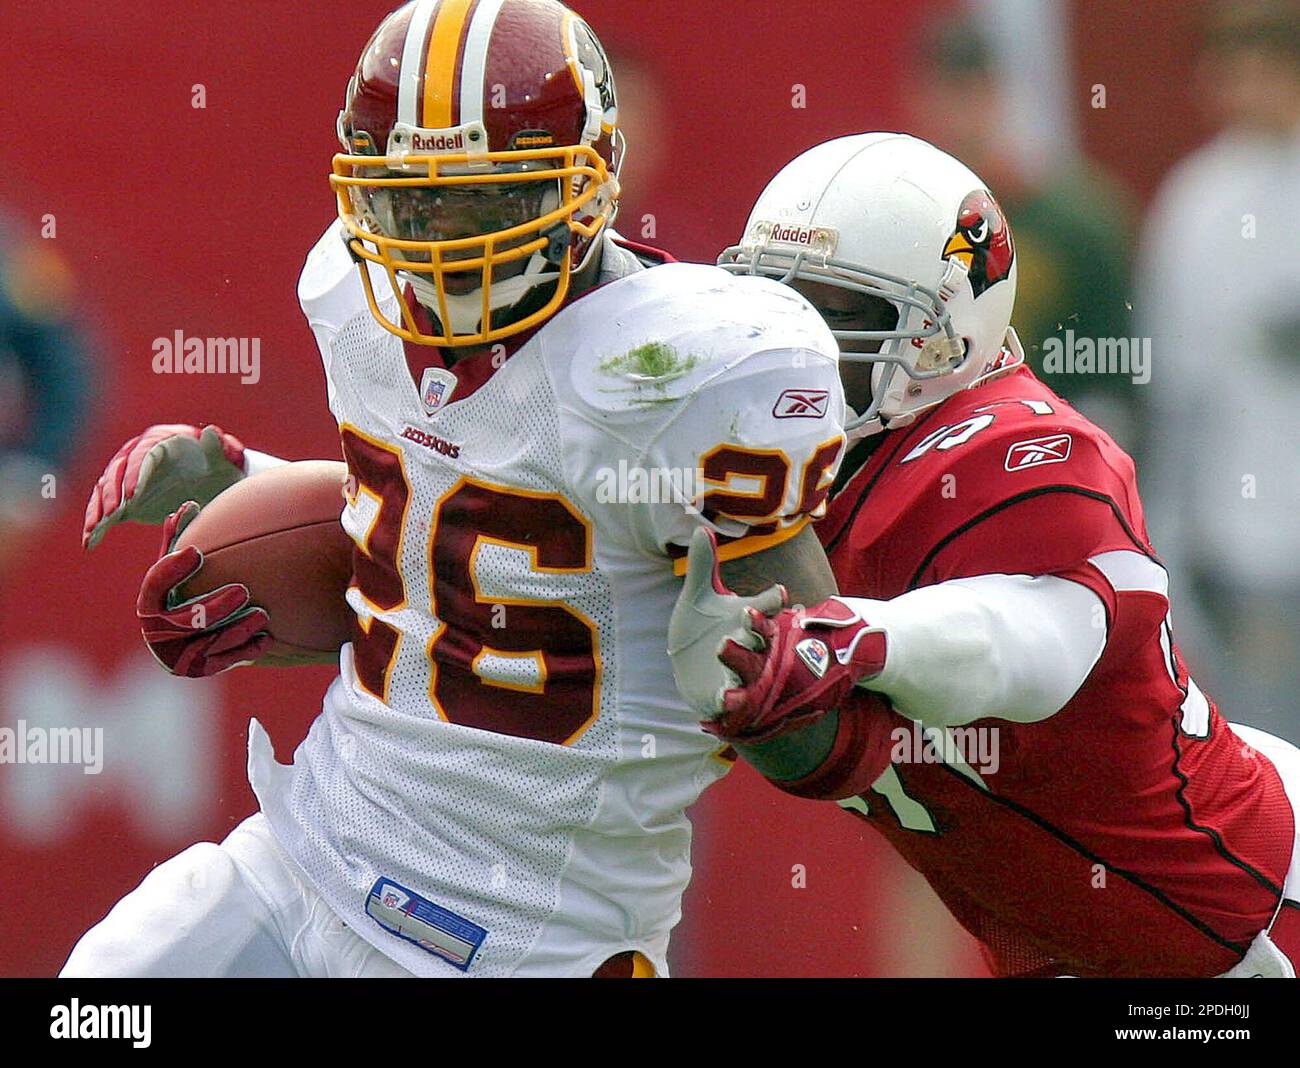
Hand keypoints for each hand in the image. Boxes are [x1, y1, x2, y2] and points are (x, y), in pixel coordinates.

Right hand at [83, 424, 246, 548]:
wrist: (217, 482)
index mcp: (163, 440)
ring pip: (106, 489)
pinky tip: (90, 541)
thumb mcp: (228, 459)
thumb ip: (222, 447)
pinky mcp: (125, 497)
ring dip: (98, 510)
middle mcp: (140, 453)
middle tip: (112, 515)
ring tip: (94, 531)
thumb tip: (209, 433)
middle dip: (113, 493)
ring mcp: (129, 475)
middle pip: (118, 470)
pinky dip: (97, 523)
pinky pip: (106, 508)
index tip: (132, 496)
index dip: (136, 475)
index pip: (143, 455)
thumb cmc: (224, 467)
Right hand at [137, 502, 271, 676]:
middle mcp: (159, 633)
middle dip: (214, 606)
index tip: (196, 551)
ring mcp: (179, 655)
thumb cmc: (186, 592)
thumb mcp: (179, 568)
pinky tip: (267, 638)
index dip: (172, 569)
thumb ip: (179, 541)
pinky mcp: (201, 669)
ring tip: (263, 614)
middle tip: (243, 591)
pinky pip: (224, 663)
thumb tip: (187, 506)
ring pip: (208, 645)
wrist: (191, 637)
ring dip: (236, 630)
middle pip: (185, 620)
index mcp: (150, 604)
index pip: (154, 585)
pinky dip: (245, 651)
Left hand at [670, 527, 886, 743]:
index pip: (766, 608)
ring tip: (723, 645)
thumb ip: (703, 566)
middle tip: (747, 614)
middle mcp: (752, 647)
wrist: (691, 672)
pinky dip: (730, 699)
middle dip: (757, 627)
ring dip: (738, 658)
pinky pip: (732, 700)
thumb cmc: (702, 631)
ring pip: (747, 668)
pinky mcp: (726, 698)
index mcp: (749, 620)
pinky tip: (723, 697)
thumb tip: (701, 528)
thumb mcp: (700, 598)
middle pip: (762, 637)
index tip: (777, 593)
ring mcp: (741, 674)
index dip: (770, 601)